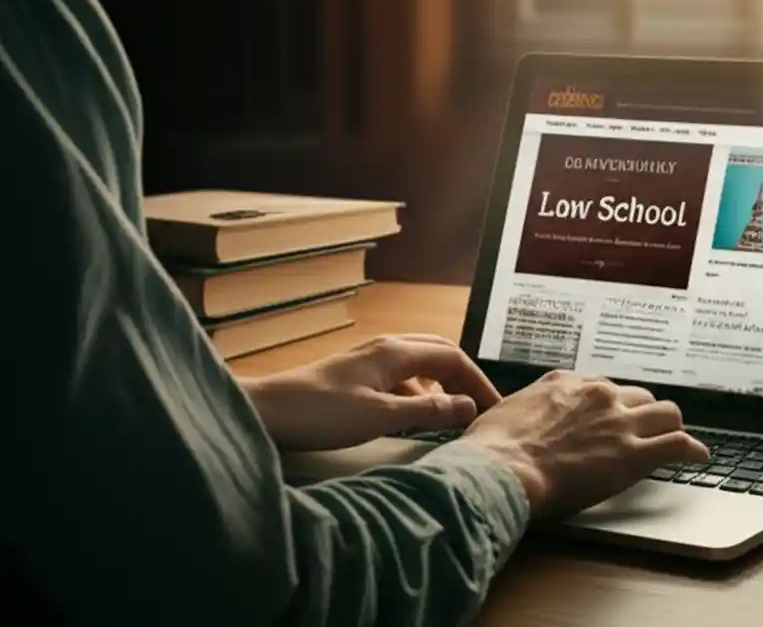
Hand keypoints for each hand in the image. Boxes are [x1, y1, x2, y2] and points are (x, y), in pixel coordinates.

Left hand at [243, 335, 500, 450]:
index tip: (495, 408)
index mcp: (396, 352)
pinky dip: (418, 394)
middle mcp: (386, 347)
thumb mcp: (381, 417)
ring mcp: (368, 360)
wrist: (266, 412)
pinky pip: (400, 378)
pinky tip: (415, 417)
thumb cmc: (321, 414)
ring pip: (419, 365)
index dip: (478, 382)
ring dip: (441, 385)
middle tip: (480, 406)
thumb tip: (468, 407)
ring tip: (454, 414)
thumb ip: (428, 412)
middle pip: (439, 353)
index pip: (453, 357)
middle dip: (464, 377)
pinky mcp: (355, 375)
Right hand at [457, 370, 709, 517]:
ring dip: (670, 426)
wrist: (501, 469)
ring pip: (666, 413)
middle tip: (640, 431)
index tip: (611, 416)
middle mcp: (599, 396)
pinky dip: (692, 450)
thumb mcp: (505, 411)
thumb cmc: (493, 448)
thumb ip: (528, 409)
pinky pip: (677, 444)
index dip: (609, 405)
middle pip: (638, 396)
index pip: (603, 388)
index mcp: (567, 383)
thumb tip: (521, 417)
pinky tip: (699, 456)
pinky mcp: (633, 455)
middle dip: (640, 413)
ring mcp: (619, 423)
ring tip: (673, 438)